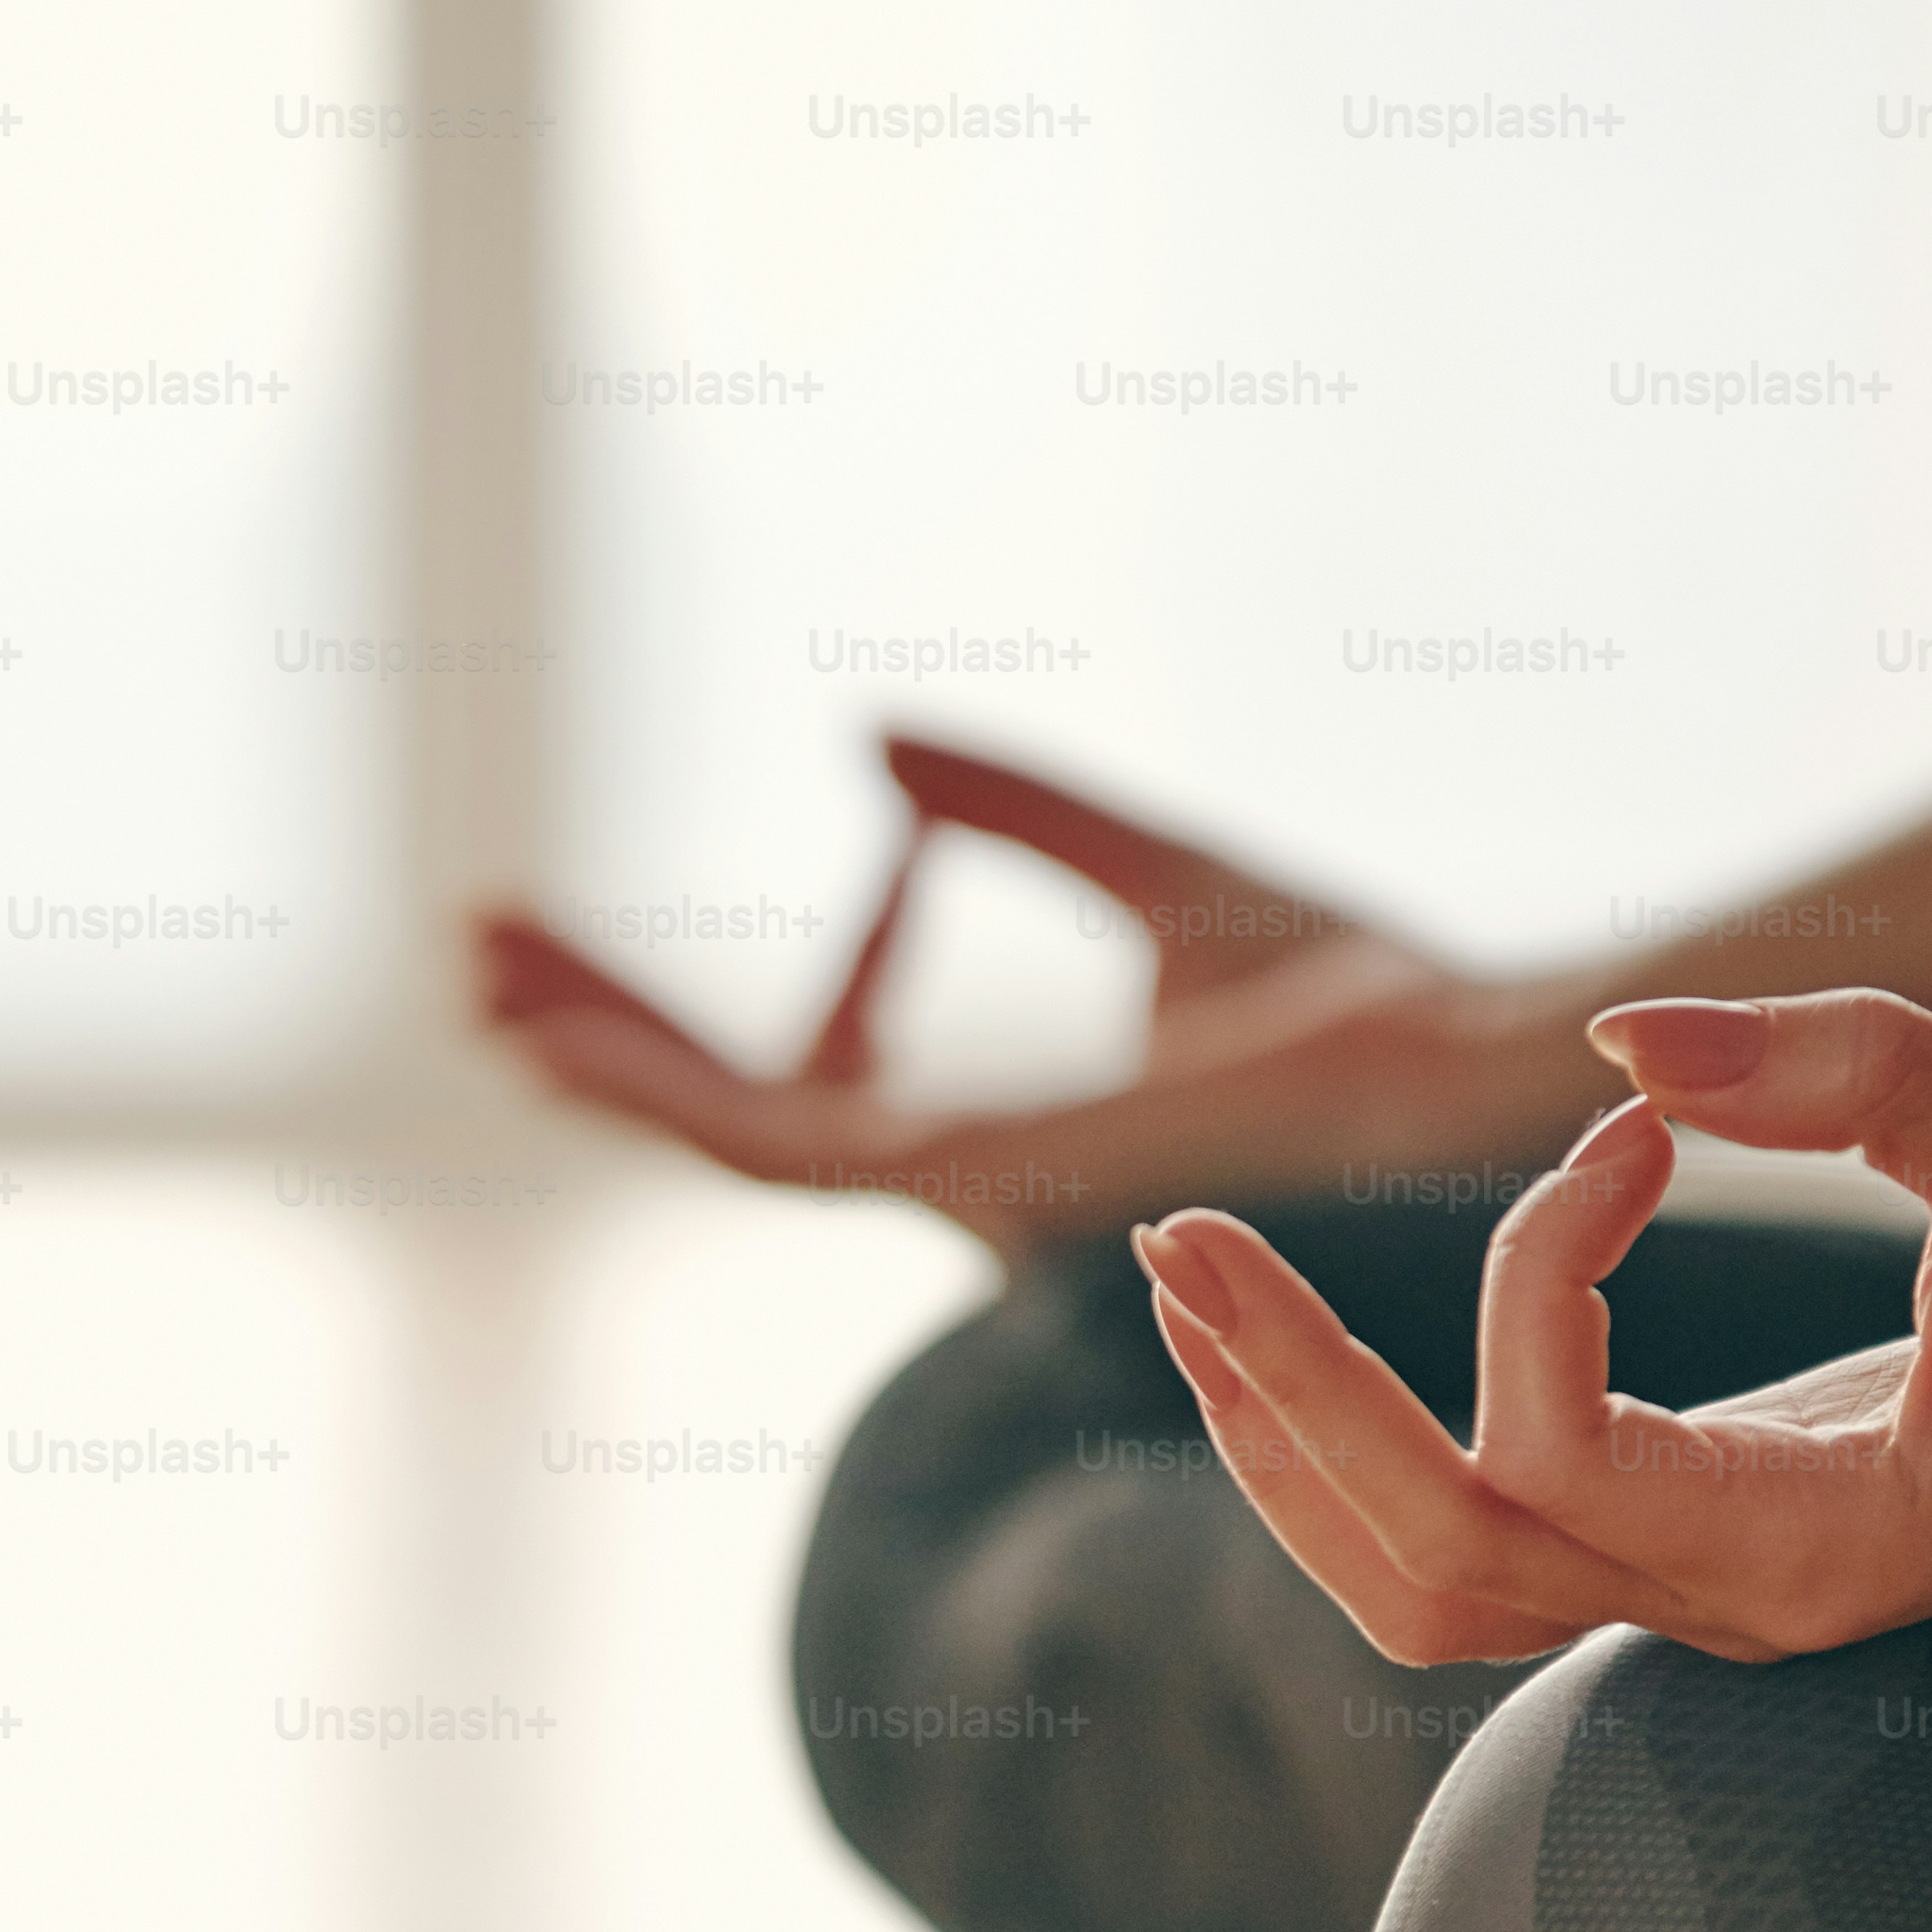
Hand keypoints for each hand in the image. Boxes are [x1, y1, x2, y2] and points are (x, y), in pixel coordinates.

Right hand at [473, 734, 1607, 1252]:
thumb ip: (1008, 814)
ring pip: (727, 1135)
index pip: (849, 1074)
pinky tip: (566, 1029)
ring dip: (601, 1054)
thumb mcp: (1145, 870)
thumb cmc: (1352, 992)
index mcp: (1016, 1137)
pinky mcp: (969, 1174)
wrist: (1444, 1053)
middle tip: (491, 949)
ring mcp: (960, 1188)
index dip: (821, 969)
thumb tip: (870, 743)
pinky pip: (772, 1139)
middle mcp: (972, 1182)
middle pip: (747, 1115)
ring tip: (487, 972)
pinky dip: (657, 1084)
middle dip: (616, 1036)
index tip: (875, 822)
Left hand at [1128, 991, 1931, 1664]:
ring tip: (1187, 1287)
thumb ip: (1855, 1070)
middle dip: (1284, 1391)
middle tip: (1180, 1233)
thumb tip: (1619, 1043)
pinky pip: (1459, 1546)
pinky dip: (1344, 1452)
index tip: (1636, 1136)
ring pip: (1412, 1586)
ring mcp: (1691, 1594)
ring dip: (1281, 1438)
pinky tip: (1275, 1345)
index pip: (1556, 1449)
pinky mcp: (1678, 1547)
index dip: (1538, 1270)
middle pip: (1425, 1553)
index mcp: (1816, 1554)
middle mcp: (1730, 1607)